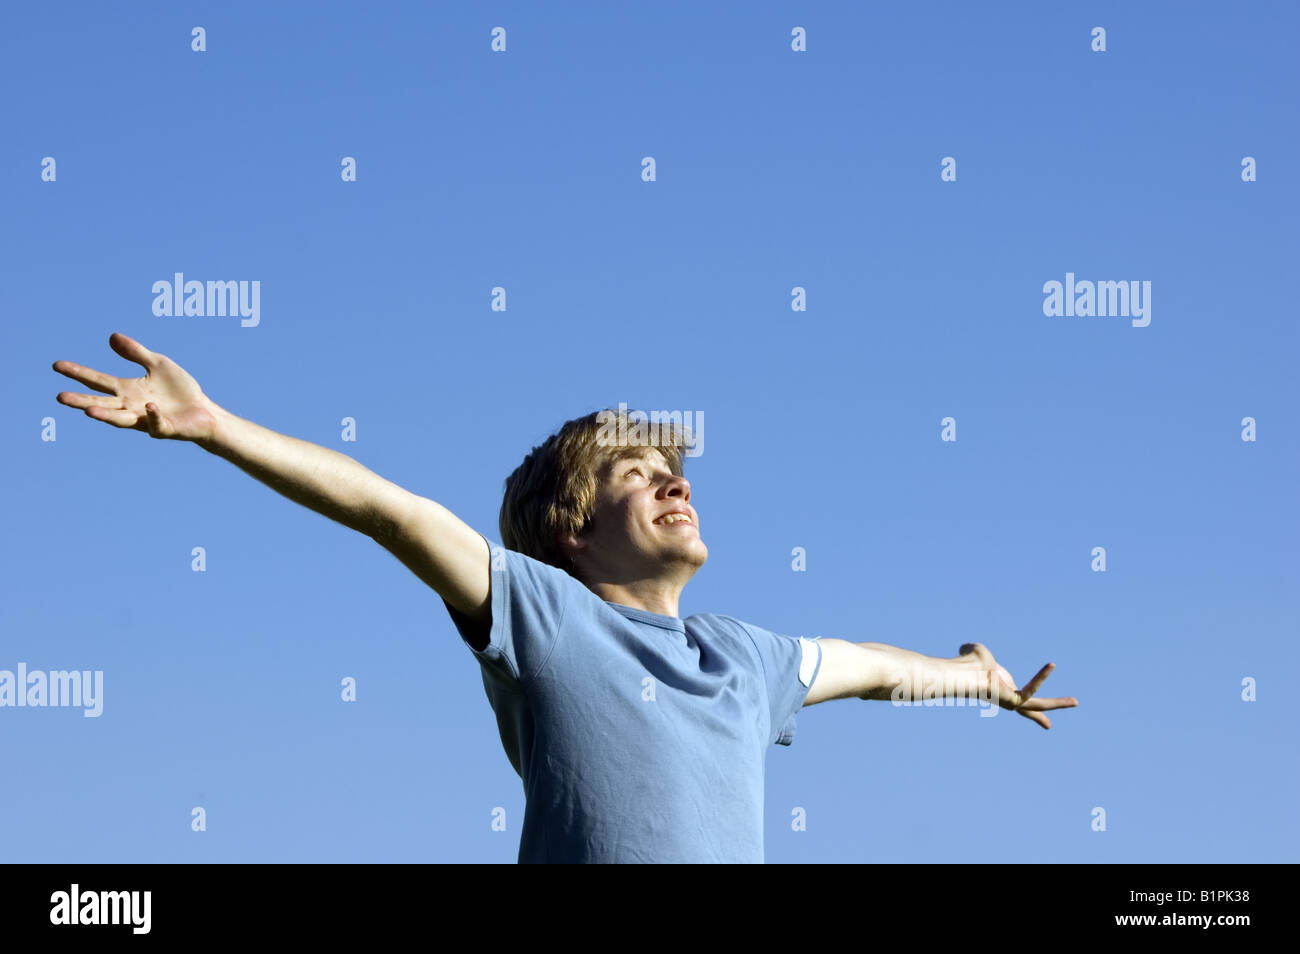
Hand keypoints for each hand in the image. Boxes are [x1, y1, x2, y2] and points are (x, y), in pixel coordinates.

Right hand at [53, 332, 220, 442]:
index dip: (78, 373)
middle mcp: (131, 407)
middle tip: (60, 397)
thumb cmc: (179, 389)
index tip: (57, 365)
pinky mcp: (164, 428)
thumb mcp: (158, 364)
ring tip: (88, 412)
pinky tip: (149, 405)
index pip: (98, 381)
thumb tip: (112, 337)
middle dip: (81, 401)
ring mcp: (146, 420)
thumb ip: (136, 353)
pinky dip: (152, 415)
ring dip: (106, 416)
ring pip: (121, 420)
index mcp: (127, 391)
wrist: (203, 410)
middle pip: (101, 404)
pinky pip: (156, 423)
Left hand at [958, 642, 1077, 729]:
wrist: (963, 672)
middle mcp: (1006, 698)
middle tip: (1055, 723)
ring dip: (1059, 704)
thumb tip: (967, 649)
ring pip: (1038, 706)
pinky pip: (1032, 689)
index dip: (1030, 710)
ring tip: (1076, 702)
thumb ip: (977, 652)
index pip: (1018, 699)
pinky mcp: (1013, 701)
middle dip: (1042, 716)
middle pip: (1029, 708)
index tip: (1046, 725)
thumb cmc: (966, 663)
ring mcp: (1011, 702)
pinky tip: (1051, 665)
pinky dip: (1042, 676)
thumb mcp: (976, 652)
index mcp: (1001, 689)